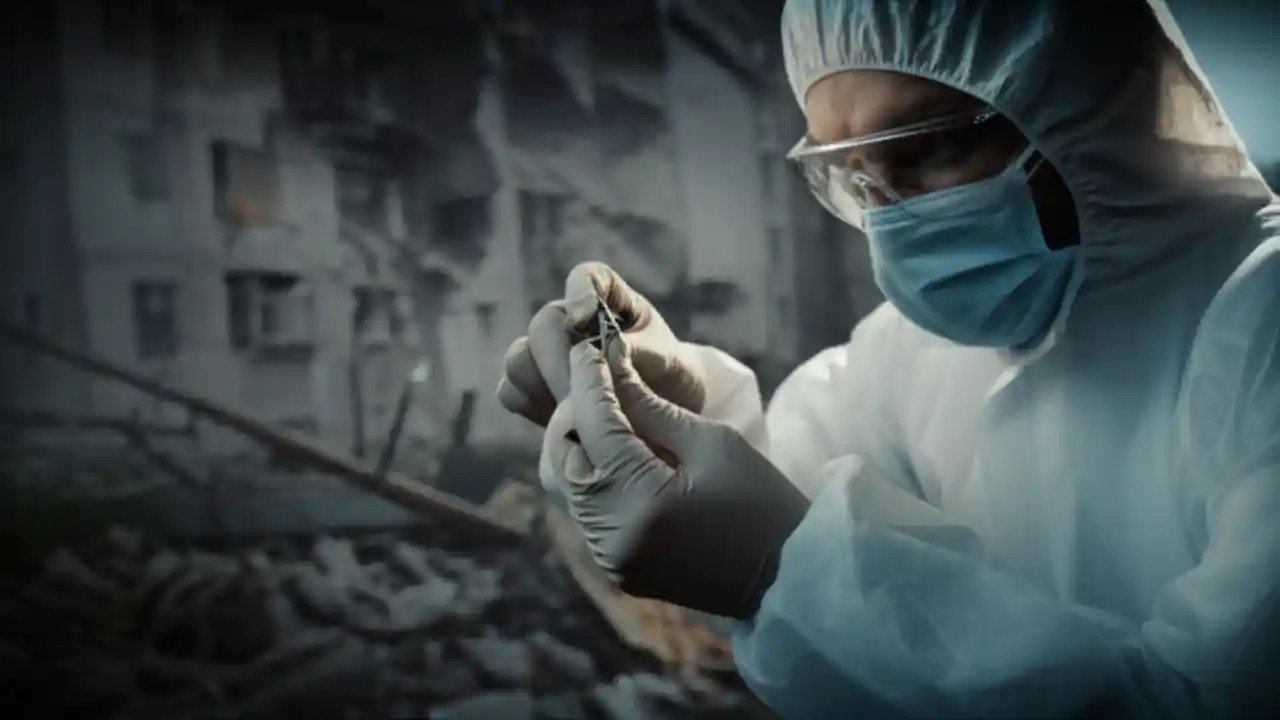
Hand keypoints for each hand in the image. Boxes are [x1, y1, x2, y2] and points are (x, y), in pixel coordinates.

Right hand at [496, 262, 706, 426]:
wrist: (665, 421)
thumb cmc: (673, 381)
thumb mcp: (673, 365)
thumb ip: (648, 354)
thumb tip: (613, 350)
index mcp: (610, 300)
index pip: (587, 278)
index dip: (579, 293)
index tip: (581, 320)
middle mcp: (571, 322)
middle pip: (544, 326)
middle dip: (561, 362)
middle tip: (581, 392)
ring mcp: (548, 356)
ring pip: (519, 359)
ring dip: (544, 386)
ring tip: (576, 412)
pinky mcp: (534, 391)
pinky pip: (511, 392)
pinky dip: (532, 407)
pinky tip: (563, 425)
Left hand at [549, 335, 809, 618]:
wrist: (787, 576)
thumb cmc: (761, 500)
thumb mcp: (711, 441)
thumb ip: (651, 405)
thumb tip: (612, 364)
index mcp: (640, 501)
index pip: (595, 424)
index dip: (589, 379)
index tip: (589, 347)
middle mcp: (613, 535)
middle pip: (568, 457)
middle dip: (581, 415)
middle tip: (603, 382)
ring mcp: (611, 557)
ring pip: (573, 484)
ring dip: (588, 446)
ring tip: (616, 416)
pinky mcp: (617, 568)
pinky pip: (590, 513)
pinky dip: (599, 479)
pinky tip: (625, 457)